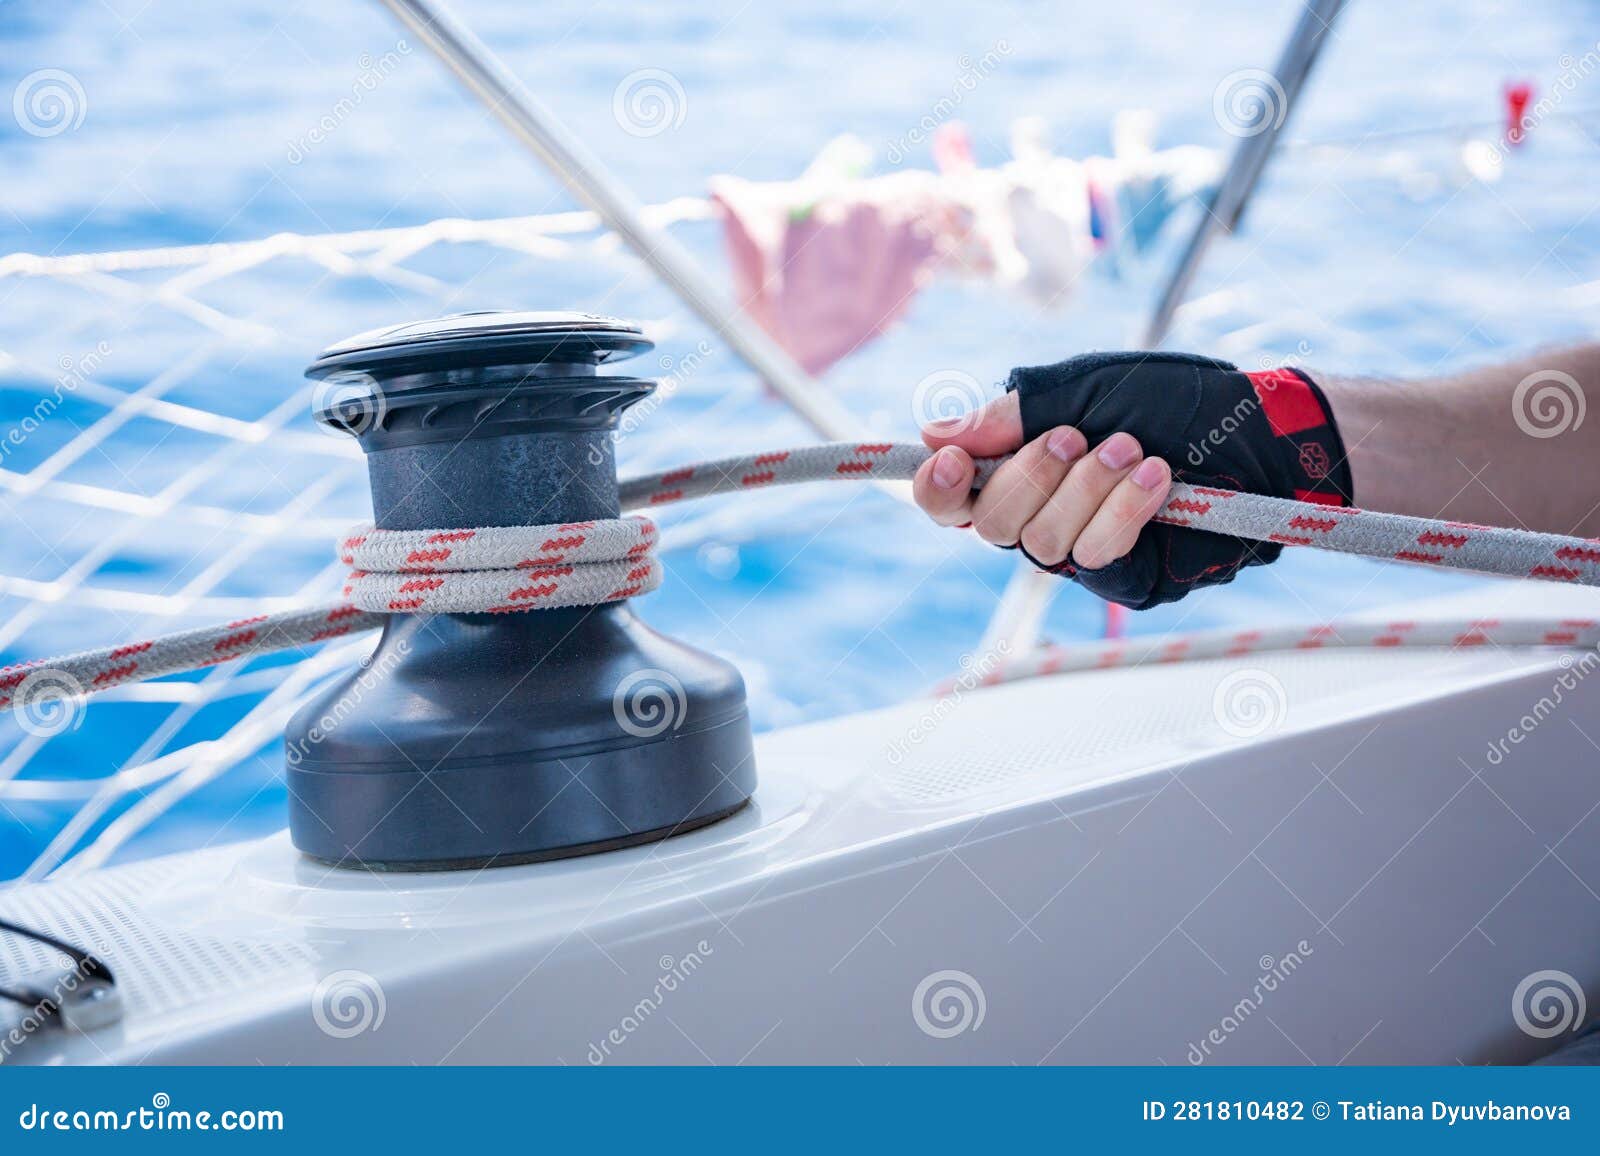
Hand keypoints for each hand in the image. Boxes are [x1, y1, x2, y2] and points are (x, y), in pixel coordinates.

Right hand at [911, 352, 1351, 608]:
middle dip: (1031, 474)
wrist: (1260, 431)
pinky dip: (1122, 512)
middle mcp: (1040, 515)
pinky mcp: (1127, 577)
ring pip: (1042, 542)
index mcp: (1019, 468)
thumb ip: (1012, 414)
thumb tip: (934, 435)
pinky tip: (1155, 479)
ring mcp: (1081, 550)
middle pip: (988, 523)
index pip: (950, 499)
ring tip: (1132, 448)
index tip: (956, 461)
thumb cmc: (1173, 401)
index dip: (938, 488)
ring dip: (1087, 488)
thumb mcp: (1083, 388)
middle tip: (1078, 435)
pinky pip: (1096, 557)